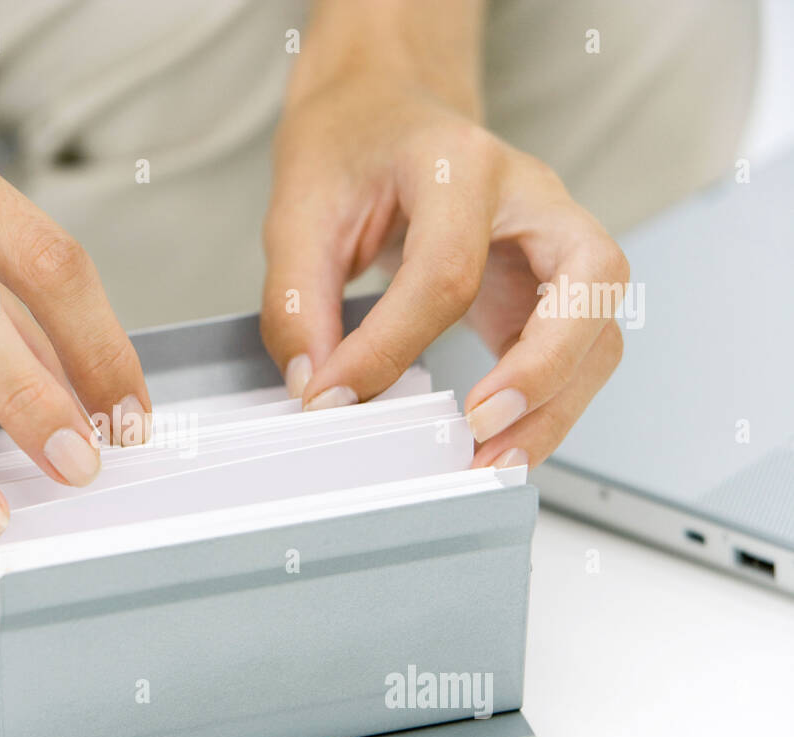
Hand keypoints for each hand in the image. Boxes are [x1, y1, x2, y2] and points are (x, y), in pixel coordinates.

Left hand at [260, 77, 627, 468]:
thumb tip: (314, 389)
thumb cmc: (351, 145)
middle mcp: (530, 193)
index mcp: (459, 161)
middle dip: (544, 369)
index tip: (334, 399)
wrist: (383, 109)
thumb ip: (299, 302)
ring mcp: (553, 236)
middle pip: (589, 280)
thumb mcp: (298, 211)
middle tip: (480, 430)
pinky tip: (501, 441)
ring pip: (602, 327)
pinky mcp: (550, 282)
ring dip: (559, 405)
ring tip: (493, 463)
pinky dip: (551, 404)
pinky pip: (579, 349)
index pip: (445, 269)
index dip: (389, 348)